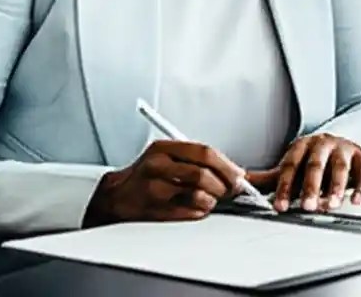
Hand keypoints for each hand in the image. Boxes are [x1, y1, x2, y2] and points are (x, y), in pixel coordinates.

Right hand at [83, 140, 247, 226]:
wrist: (116, 196)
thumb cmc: (150, 177)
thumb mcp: (173, 158)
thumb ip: (204, 162)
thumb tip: (243, 174)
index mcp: (164, 148)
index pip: (204, 152)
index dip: (227, 166)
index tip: (239, 176)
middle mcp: (157, 165)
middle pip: (202, 174)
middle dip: (224, 184)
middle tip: (231, 190)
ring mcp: (153, 188)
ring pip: (198, 195)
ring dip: (212, 200)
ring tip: (209, 199)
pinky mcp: (152, 210)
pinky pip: (189, 213)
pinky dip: (200, 212)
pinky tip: (195, 208)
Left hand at [247, 133, 360, 212]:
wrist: (343, 146)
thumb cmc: (314, 160)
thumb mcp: (293, 166)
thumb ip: (269, 177)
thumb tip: (239, 183)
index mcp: (302, 145)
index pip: (291, 166)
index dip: (285, 187)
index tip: (281, 206)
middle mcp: (323, 144)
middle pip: (316, 165)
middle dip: (311, 187)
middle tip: (307, 206)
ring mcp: (344, 149)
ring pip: (340, 168)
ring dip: (336, 188)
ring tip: (331, 205)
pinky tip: (356, 200)